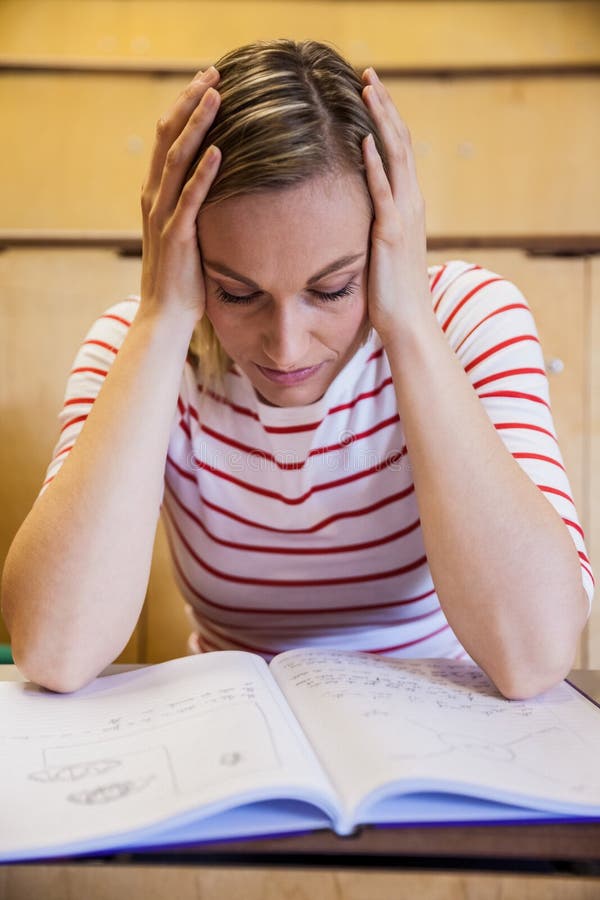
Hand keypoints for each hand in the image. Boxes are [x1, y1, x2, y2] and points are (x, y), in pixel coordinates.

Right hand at [140, 67, 221, 321]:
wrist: (166, 315)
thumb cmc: (182, 277)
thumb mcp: (188, 231)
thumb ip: (196, 205)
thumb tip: (226, 184)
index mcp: (156, 194)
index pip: (167, 139)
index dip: (185, 107)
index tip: (208, 81)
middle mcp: (154, 198)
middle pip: (168, 138)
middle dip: (190, 103)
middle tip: (213, 73)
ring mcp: (163, 217)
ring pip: (176, 160)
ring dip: (197, 125)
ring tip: (216, 95)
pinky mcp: (177, 238)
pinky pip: (190, 199)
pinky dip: (203, 173)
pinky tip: (219, 151)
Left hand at [361, 68, 431, 347]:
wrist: (409, 324)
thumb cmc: (393, 293)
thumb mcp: (383, 251)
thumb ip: (375, 226)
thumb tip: (356, 215)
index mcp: (408, 206)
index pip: (399, 152)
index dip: (386, 120)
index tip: (370, 93)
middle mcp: (411, 204)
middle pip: (400, 143)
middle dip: (384, 107)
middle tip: (368, 74)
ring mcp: (403, 217)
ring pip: (395, 157)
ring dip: (381, 121)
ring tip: (367, 88)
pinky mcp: (391, 234)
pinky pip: (383, 191)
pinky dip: (376, 163)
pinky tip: (365, 139)